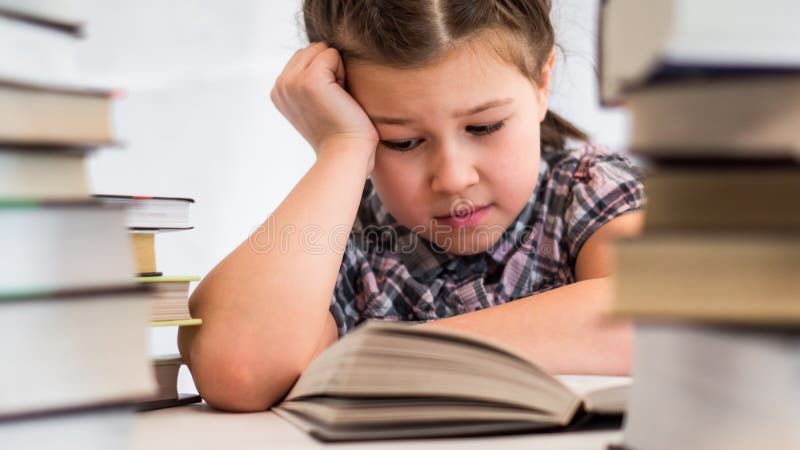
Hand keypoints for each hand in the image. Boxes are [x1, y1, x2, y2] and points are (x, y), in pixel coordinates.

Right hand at [271, 42, 377, 170]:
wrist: (346, 153)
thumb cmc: (340, 131)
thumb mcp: (316, 103)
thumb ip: (310, 79)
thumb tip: (323, 51)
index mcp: (279, 91)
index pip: (305, 57)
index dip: (325, 75)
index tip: (327, 104)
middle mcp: (280, 85)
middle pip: (313, 49)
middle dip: (330, 69)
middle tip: (334, 101)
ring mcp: (292, 81)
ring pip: (322, 50)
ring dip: (336, 70)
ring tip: (336, 99)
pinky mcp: (309, 79)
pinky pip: (332, 54)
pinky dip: (343, 72)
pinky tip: (340, 97)